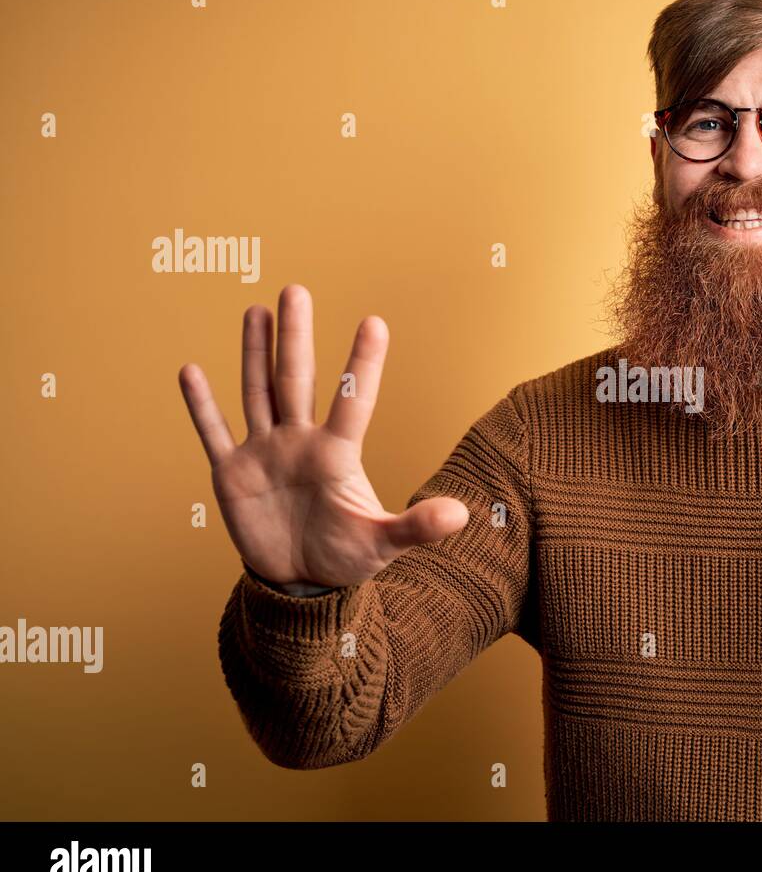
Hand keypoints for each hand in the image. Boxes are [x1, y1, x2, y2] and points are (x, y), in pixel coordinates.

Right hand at [178, 284, 468, 586]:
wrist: (302, 581)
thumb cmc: (346, 555)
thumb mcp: (383, 543)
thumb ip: (417, 526)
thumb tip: (462, 513)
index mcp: (337, 455)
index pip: (351, 400)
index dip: (361, 364)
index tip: (374, 322)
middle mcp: (300, 442)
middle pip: (296, 379)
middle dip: (294, 337)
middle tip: (295, 290)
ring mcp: (264, 453)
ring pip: (258, 393)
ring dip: (254, 354)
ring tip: (256, 311)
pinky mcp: (232, 473)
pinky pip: (213, 434)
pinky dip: (201, 406)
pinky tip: (190, 371)